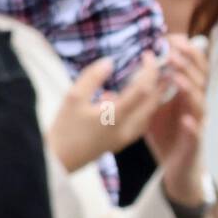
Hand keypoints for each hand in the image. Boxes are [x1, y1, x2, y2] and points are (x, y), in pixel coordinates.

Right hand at [47, 52, 166, 172]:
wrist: (58, 162)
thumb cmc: (64, 129)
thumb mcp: (73, 98)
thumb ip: (92, 77)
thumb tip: (109, 61)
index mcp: (116, 117)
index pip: (143, 89)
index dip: (150, 69)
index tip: (147, 55)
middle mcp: (126, 129)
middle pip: (153, 102)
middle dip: (159, 81)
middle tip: (159, 64)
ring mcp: (126, 138)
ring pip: (150, 113)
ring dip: (155, 95)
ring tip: (154, 77)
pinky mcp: (122, 143)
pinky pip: (142, 122)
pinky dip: (145, 108)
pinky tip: (137, 99)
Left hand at [145, 36, 208, 205]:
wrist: (178, 167)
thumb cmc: (167, 136)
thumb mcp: (149, 113)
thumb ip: (137, 99)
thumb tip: (108, 91)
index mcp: (186, 93)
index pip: (192, 66)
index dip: (186, 51)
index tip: (172, 38)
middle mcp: (195, 104)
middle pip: (200, 78)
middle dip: (188, 63)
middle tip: (172, 52)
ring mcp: (198, 123)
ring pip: (200, 102)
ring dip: (190, 89)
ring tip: (178, 79)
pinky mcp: (195, 143)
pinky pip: (196, 132)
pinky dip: (192, 125)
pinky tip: (185, 119)